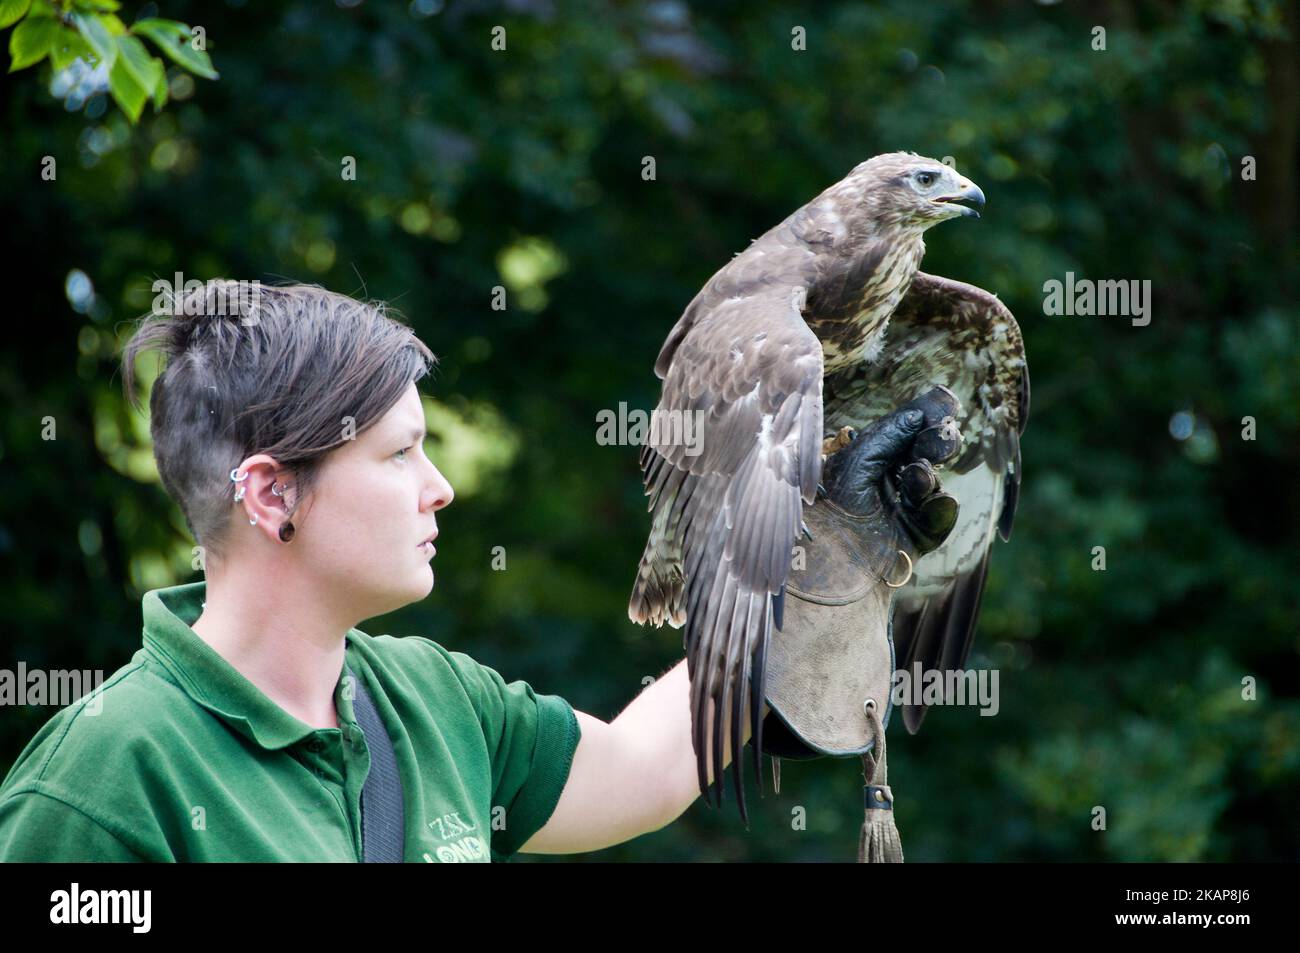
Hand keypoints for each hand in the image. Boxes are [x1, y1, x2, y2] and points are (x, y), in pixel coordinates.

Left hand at [819, 386, 961, 562]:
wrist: (829, 561)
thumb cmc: (832, 506)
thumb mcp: (856, 461)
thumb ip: (889, 435)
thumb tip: (919, 412)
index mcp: (870, 458)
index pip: (904, 432)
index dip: (925, 416)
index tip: (946, 402)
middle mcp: (888, 480)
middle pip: (926, 453)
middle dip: (937, 441)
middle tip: (945, 433)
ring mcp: (904, 507)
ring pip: (935, 482)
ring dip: (931, 475)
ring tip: (920, 472)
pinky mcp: (918, 535)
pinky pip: (940, 516)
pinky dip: (941, 507)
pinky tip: (939, 500)